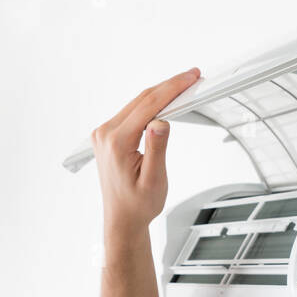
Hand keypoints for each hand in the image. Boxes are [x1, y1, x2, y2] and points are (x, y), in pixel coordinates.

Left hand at [91, 67, 200, 233]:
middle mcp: (105, 134)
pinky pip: (131, 112)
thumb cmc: (139, 205)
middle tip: (192, 77)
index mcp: (117, 142)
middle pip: (142, 99)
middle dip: (169, 87)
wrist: (122, 218)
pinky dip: (149, 105)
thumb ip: (157, 149)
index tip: (190, 78)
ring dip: (160, 94)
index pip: (149, 105)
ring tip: (183, 88)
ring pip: (136, 104)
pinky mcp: (107, 135)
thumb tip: (160, 122)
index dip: (172, 88)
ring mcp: (104, 133)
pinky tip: (164, 103)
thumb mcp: (154, 180)